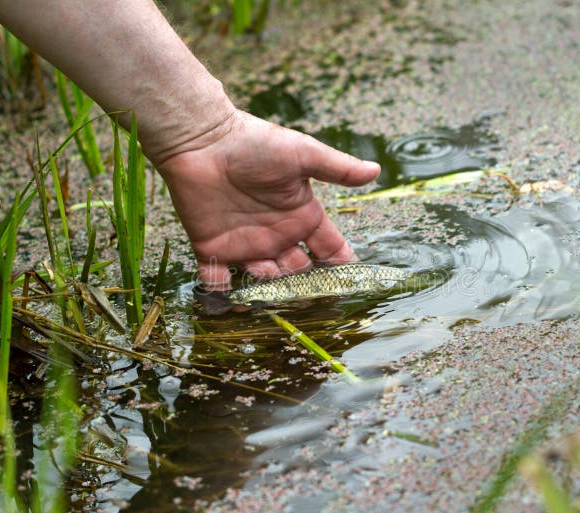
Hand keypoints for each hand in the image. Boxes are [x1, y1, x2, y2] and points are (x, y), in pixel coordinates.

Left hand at [155, 109, 380, 288]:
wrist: (203, 140)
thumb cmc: (255, 143)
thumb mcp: (302, 154)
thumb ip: (337, 168)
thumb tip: (376, 170)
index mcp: (301, 217)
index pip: (329, 250)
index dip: (340, 267)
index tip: (352, 284)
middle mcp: (277, 236)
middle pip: (299, 273)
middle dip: (307, 288)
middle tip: (312, 301)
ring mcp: (246, 245)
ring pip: (264, 282)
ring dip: (271, 294)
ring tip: (278, 304)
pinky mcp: (213, 248)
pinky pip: (218, 280)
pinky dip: (222, 294)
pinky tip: (233, 302)